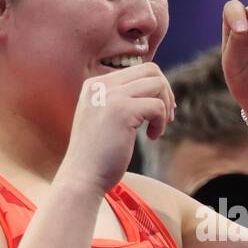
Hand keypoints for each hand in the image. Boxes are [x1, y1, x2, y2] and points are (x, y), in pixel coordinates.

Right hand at [58, 63, 174, 194]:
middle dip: (165, 92)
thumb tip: (157, 89)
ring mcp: (110, 95)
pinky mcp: (122, 111)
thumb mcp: (104, 118)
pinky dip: (161, 122)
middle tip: (165, 118)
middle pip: (151, 70)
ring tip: (157, 128)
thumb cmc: (96, 155)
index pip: (137, 69)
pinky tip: (152, 137)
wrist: (81, 177)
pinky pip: (157, 106)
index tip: (158, 112)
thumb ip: (121, 100)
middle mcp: (101, 84)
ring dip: (165, 107)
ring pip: (157, 84)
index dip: (155, 89)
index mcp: (94, 84)